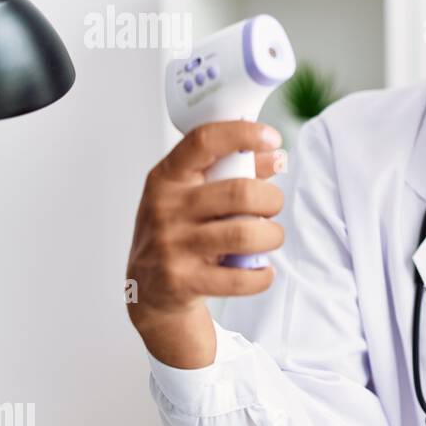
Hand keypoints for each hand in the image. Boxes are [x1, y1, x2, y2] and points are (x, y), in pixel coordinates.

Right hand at [125, 121, 285, 367]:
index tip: (272, 137)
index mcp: (167, 178)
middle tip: (273, 206)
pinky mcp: (182, 281)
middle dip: (271, 199)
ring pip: (245, 234)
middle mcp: (165, 208)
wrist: (149, 291)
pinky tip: (261, 270)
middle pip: (239, 192)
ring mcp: (172, 246)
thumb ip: (233, 172)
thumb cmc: (177, 233)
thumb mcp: (193, 196)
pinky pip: (240, 278)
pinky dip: (262, 275)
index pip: (203, 142)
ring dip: (272, 236)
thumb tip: (275, 155)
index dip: (242, 134)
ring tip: (270, 238)